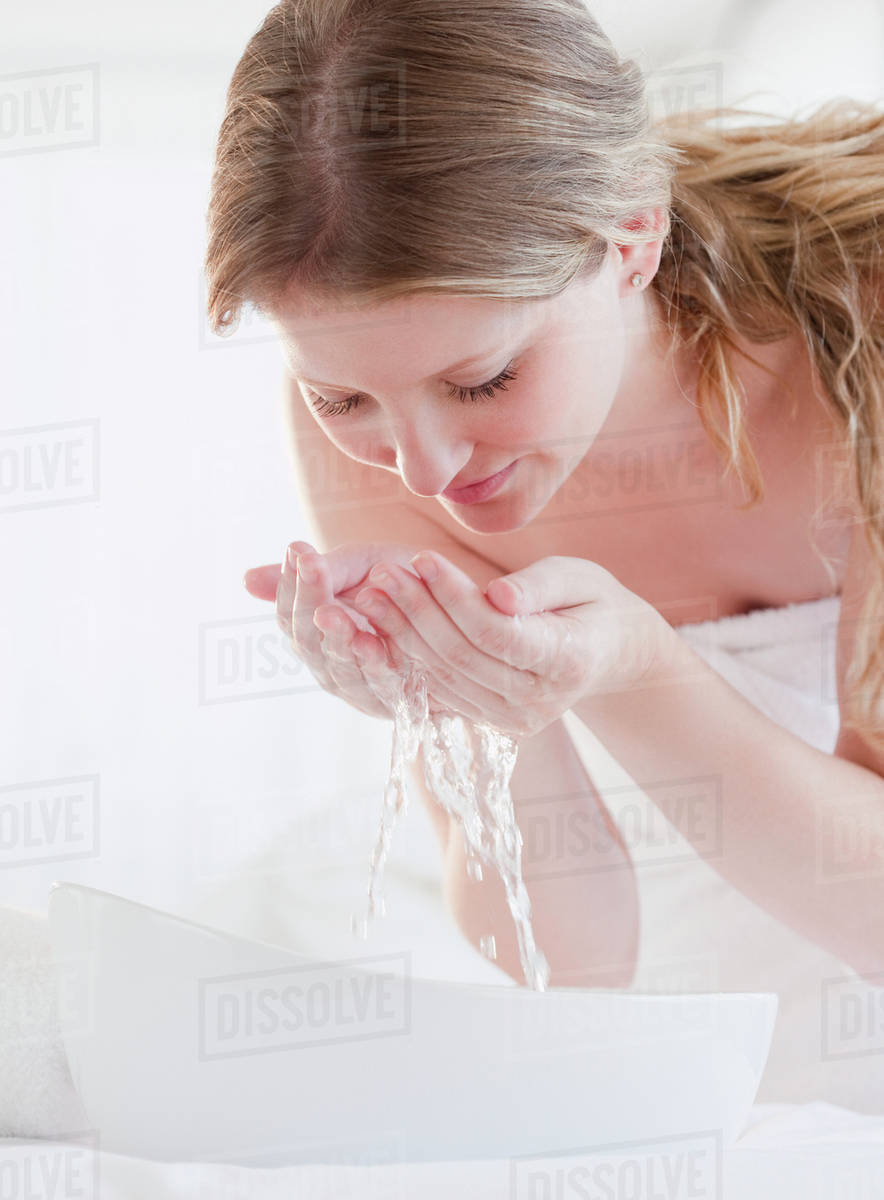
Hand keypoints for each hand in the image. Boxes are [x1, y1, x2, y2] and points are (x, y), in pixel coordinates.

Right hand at [242, 540, 479, 721]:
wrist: (466, 608)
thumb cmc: (407, 585)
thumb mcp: (360, 568)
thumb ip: (315, 575)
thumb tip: (244, 580)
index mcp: (316, 636)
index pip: (290, 615)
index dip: (290, 585)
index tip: (298, 549)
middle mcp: (333, 668)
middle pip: (309, 644)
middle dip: (310, 604)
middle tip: (313, 569)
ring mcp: (364, 691)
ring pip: (339, 669)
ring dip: (335, 639)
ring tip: (331, 609)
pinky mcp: (401, 703)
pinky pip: (382, 687)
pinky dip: (373, 665)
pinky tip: (369, 640)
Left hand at [331, 551, 671, 737]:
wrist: (611, 654)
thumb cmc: (593, 602)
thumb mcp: (580, 578)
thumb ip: (538, 586)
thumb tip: (495, 595)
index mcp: (568, 662)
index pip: (495, 632)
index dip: (453, 596)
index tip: (421, 555)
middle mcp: (539, 701)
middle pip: (462, 656)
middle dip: (416, 610)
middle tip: (381, 571)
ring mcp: (515, 720)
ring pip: (444, 675)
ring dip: (403, 633)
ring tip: (374, 591)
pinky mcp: (493, 722)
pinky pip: (442, 690)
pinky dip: (411, 656)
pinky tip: (387, 622)